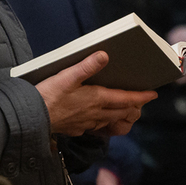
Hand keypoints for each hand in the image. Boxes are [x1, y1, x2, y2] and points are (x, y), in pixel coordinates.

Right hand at [35, 52, 156, 136]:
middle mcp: (95, 113)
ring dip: (118, 114)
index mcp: (96, 98)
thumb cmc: (48, 96)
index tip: (153, 94)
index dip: (141, 96)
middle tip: (140, 101)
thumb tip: (104, 55)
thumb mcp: (67, 76)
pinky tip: (96, 118)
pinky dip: (101, 121)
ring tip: (123, 109)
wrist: (32, 118)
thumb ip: (87, 66)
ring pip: (108, 119)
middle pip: (120, 111)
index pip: (125, 98)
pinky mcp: (75, 128)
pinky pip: (94, 126)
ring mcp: (85, 122)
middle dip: (132, 106)